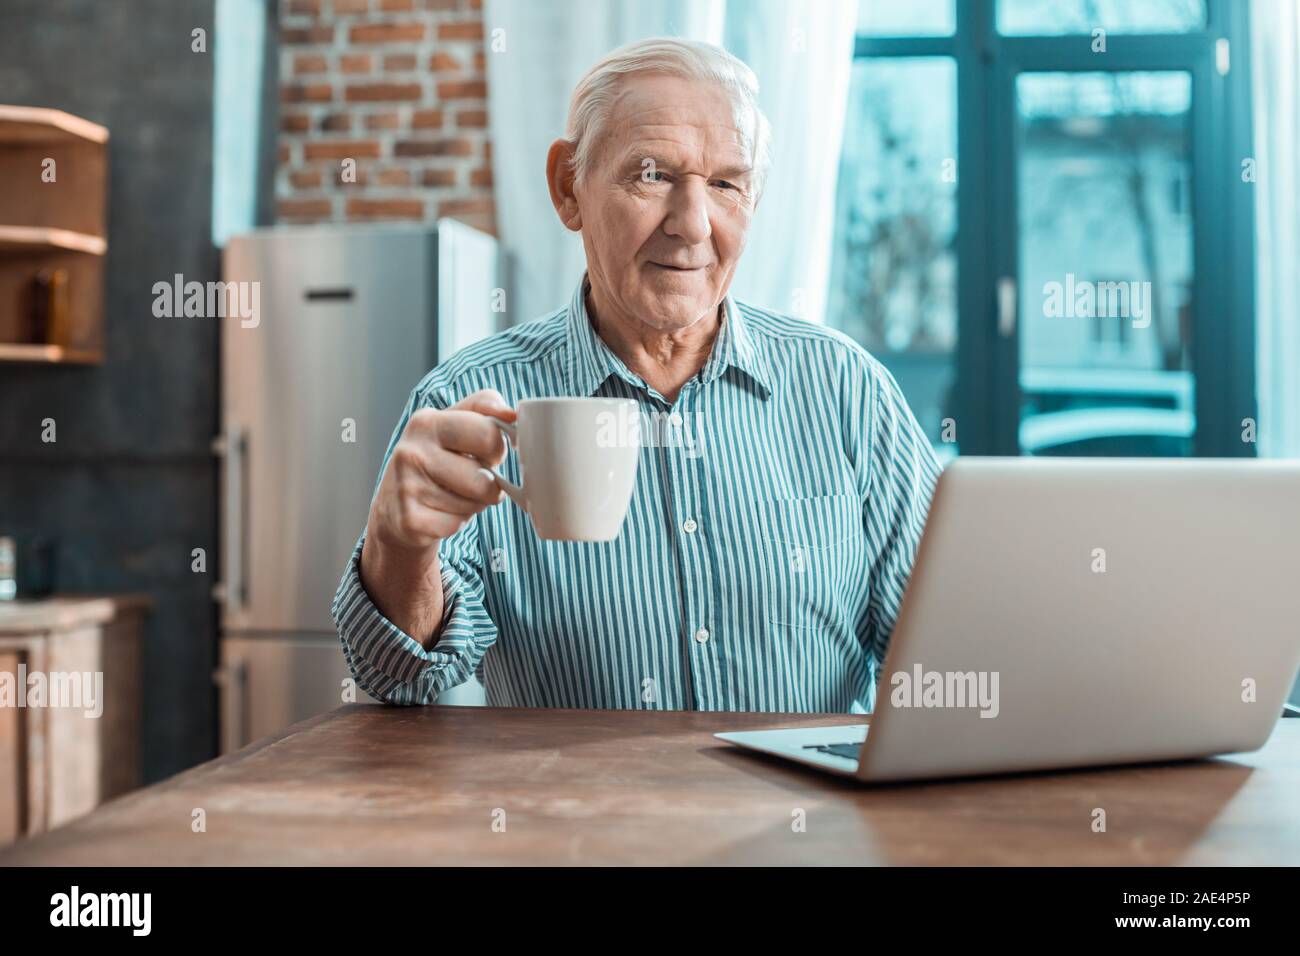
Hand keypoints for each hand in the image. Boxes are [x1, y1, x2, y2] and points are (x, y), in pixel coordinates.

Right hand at [366, 388, 516, 551]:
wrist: (393, 505)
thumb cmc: (436, 458)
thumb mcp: (455, 421)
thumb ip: (486, 406)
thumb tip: (511, 413)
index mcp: (427, 422)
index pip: (488, 435)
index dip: (497, 449)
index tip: (488, 453)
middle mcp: (412, 453)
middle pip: (485, 480)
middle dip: (490, 484)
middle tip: (474, 479)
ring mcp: (407, 487)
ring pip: (474, 505)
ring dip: (473, 504)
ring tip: (453, 494)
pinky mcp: (410, 521)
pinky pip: (457, 525)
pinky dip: (456, 522)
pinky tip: (440, 511)